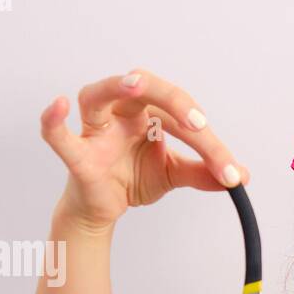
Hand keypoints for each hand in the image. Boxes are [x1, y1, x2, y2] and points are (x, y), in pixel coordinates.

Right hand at [40, 68, 249, 229]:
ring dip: (116, 86)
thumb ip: (203, 173)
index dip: (208, 143)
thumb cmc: (132, 178)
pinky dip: (54, 120)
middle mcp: (120, 112)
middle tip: (199, 124)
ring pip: (98, 94)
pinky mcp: (77, 154)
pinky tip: (59, 105)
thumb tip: (240, 177)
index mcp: (147, 112)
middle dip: (175, 102)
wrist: (104, 208)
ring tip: (135, 84)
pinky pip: (59, 135)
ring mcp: (95, 129)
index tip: (231, 171)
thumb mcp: (174, 175)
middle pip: (145, 89)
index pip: (180, 116)